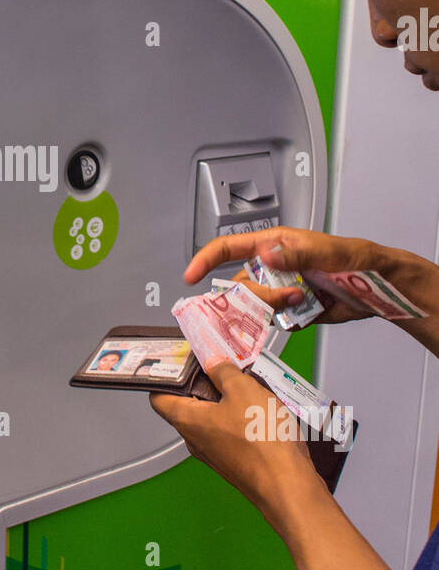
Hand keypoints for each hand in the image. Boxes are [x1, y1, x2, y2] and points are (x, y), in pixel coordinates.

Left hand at [149, 358, 322, 518]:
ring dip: (228, 401)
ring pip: (213, 419)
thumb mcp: (243, 389)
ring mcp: (215, 453)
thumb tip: (213, 363)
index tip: (181, 362)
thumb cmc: (262, 443)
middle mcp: (196, 439)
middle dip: (205, 385)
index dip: (167, 377)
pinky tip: (262, 411)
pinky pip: (231, 433)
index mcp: (187, 420)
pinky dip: (241, 419)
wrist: (287, 483)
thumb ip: (224, 371)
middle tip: (223, 368)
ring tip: (249, 388)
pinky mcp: (235, 461)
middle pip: (189, 405)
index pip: (159, 396)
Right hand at [186, 226, 402, 326]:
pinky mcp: (293, 311)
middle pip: (241, 286)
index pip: (229, 248)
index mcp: (274, 245)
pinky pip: (275, 322)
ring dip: (271, 311)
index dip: (206, 260)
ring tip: (300, 305)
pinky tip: (303, 317)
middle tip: (286, 297)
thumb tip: (264, 254)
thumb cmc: (357, 259)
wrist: (379, 289)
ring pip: (255, 307)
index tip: (190, 276)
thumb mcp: (327, 252)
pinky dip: (284, 324)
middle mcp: (273, 268)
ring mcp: (281, 290)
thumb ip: (295, 254)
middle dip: (255, 296)